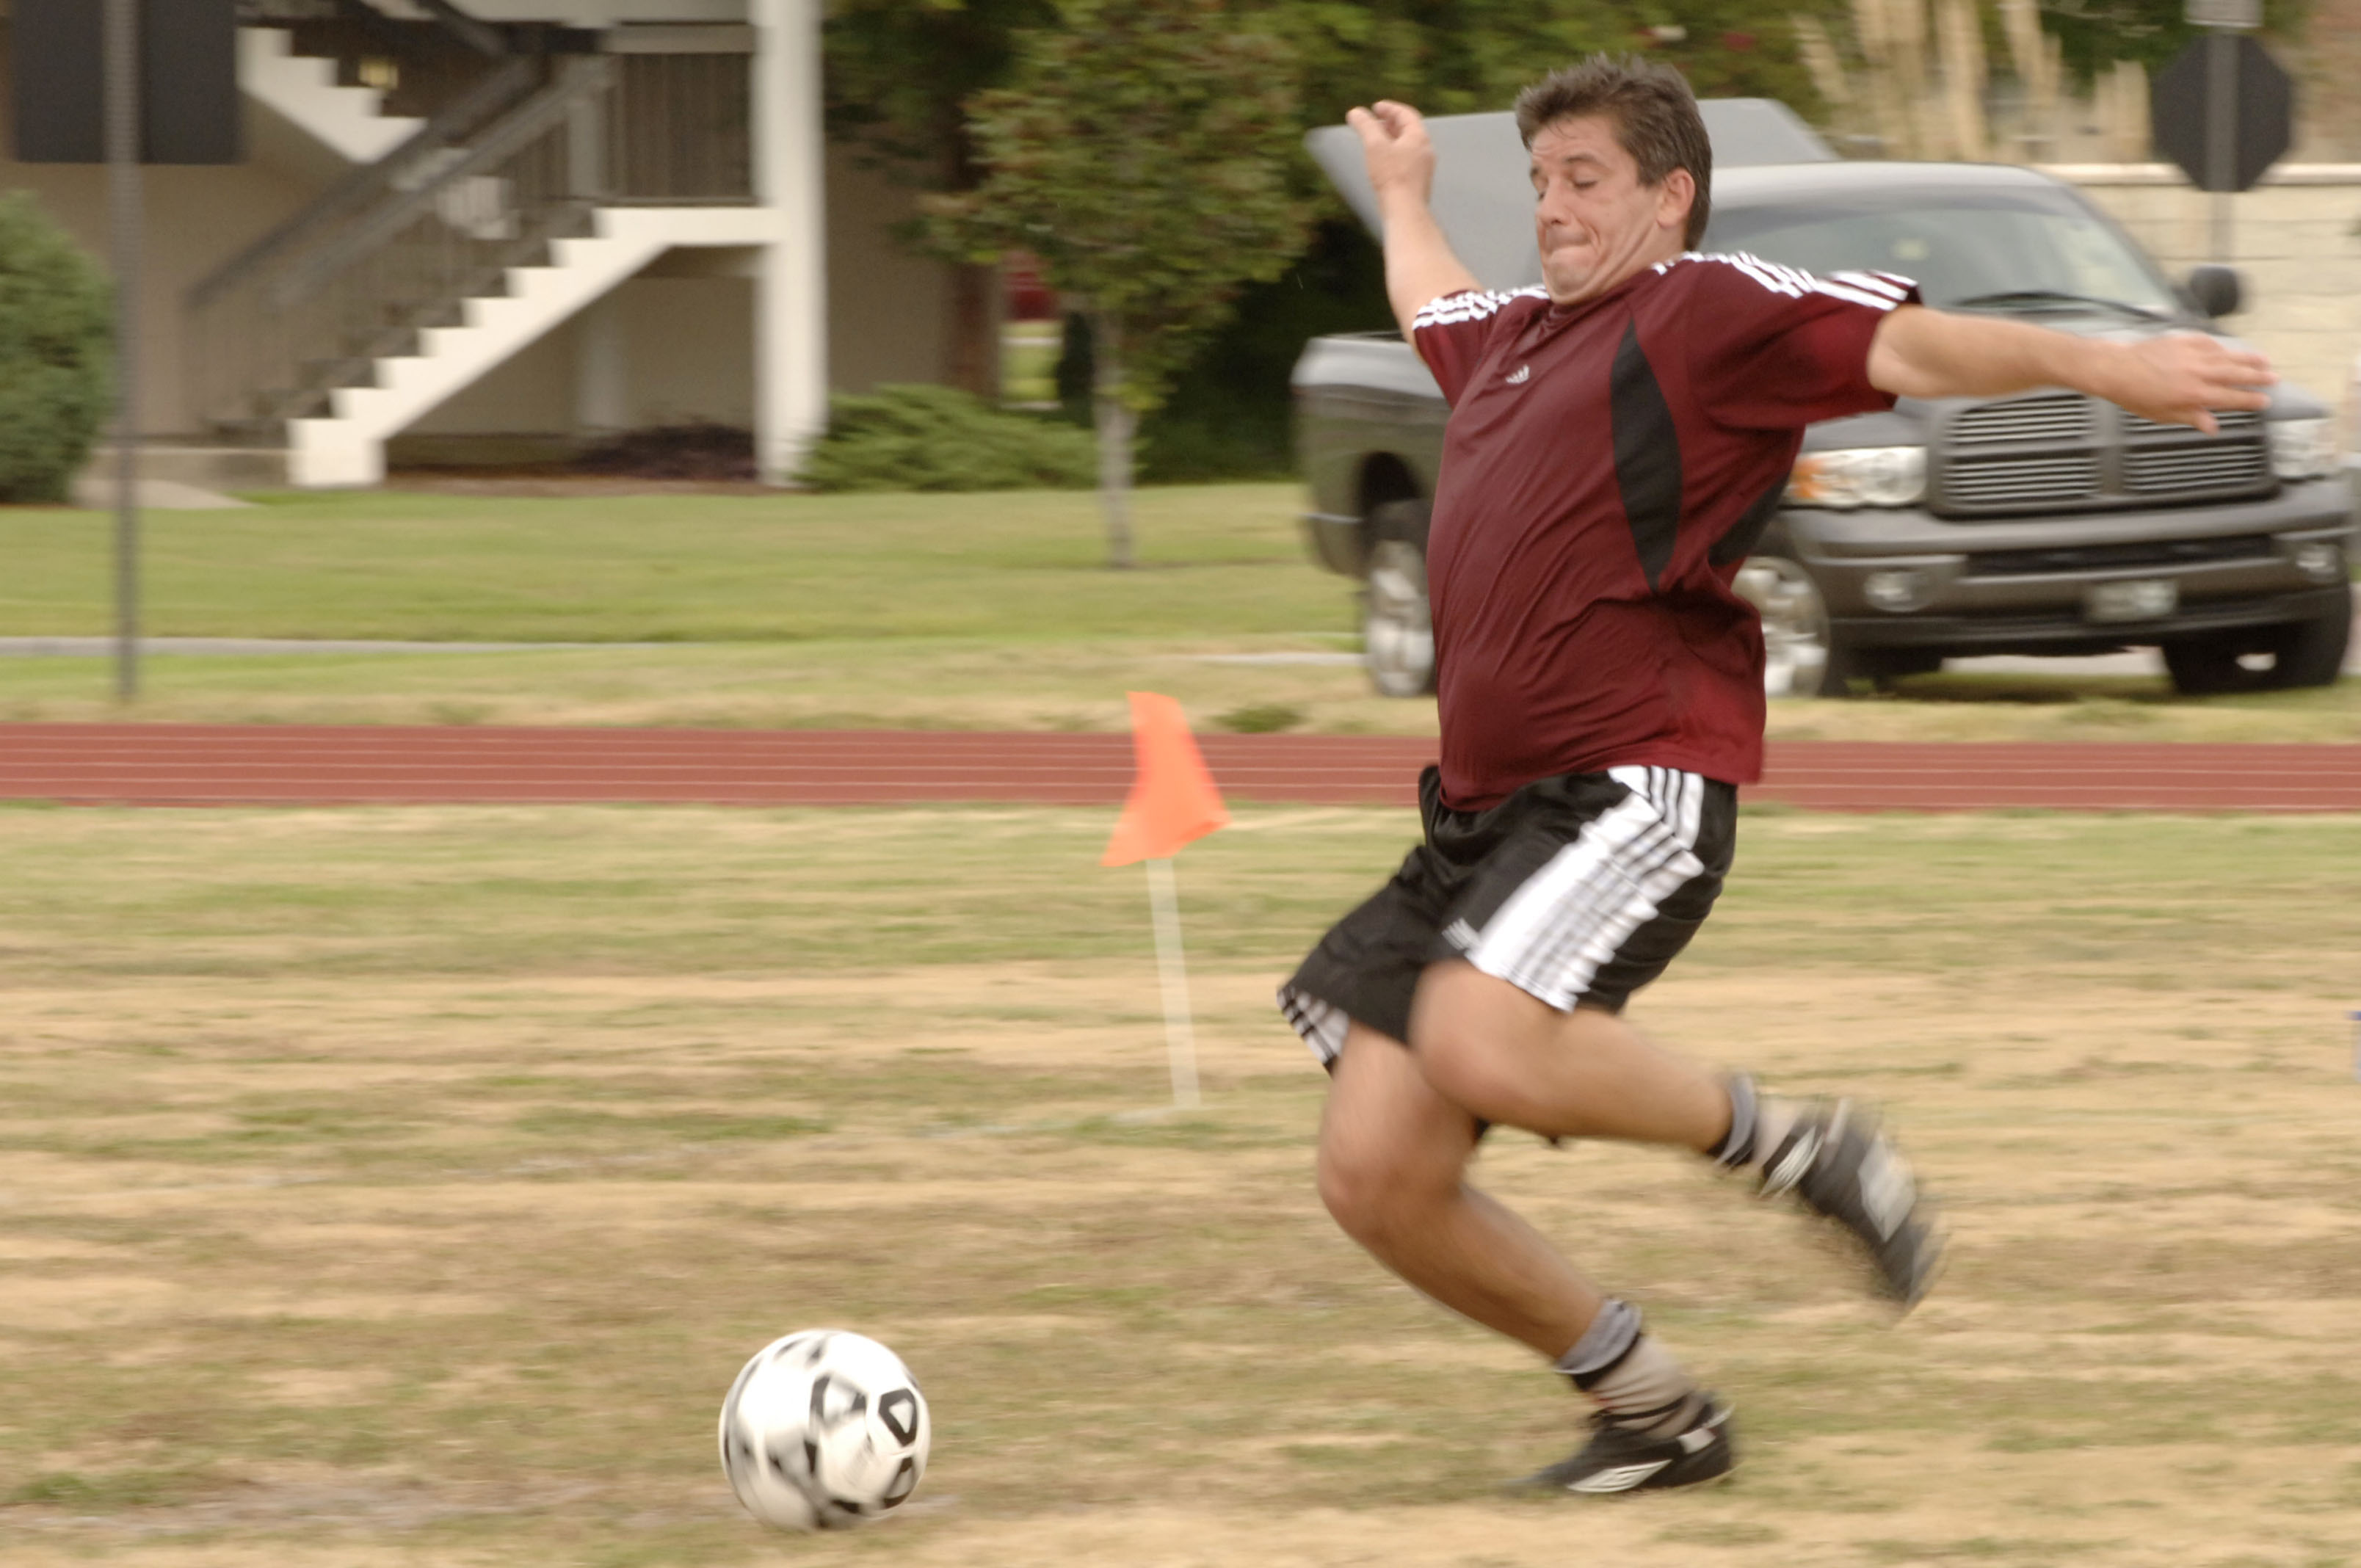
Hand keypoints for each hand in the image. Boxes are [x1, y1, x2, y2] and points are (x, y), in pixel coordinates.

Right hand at [1347, 100, 1435, 208]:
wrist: (1405, 211)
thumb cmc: (1393, 178)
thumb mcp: (1374, 145)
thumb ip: (1365, 126)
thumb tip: (1355, 112)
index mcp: (1419, 138)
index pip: (1406, 114)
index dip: (1389, 108)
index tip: (1375, 108)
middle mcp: (1425, 151)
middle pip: (1408, 130)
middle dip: (1389, 123)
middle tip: (1374, 123)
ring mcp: (1423, 168)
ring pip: (1407, 146)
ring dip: (1391, 140)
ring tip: (1375, 142)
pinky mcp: (1417, 182)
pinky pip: (1406, 161)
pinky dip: (1393, 155)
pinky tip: (1382, 163)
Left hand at [2109, 332, 2275, 434]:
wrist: (2117, 368)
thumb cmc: (2136, 395)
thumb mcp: (2164, 415)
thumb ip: (2192, 418)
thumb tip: (2213, 427)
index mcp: (2196, 394)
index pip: (2232, 398)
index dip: (2251, 400)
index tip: (2265, 400)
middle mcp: (2200, 372)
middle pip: (2237, 374)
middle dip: (2258, 377)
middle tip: (2274, 379)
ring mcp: (2194, 353)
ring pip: (2229, 355)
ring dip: (2248, 359)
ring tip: (2264, 361)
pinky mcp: (2185, 339)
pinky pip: (2211, 343)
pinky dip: (2223, 347)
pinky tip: (2230, 350)